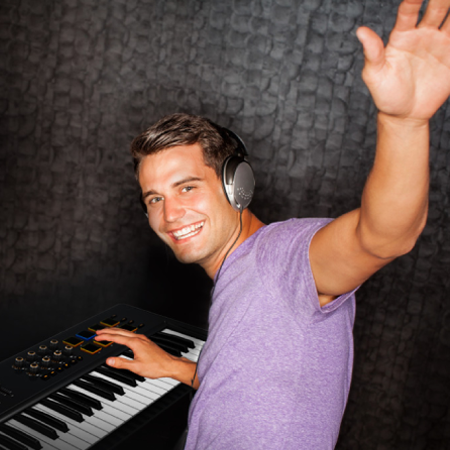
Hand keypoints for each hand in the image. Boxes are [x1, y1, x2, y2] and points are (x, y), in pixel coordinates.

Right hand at [95, 328, 185, 379]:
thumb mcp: (136, 368)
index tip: (97, 337)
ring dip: (116, 331)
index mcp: (136, 343)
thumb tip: (109, 360)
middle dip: (109, 331)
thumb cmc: (156, 366)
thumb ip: (121, 363)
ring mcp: (143, 339)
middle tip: (98, 332)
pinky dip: (123, 334)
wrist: (169, 365)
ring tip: (108, 332)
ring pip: (126, 332)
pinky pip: (131, 335)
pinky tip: (123, 337)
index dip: (106, 337)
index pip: (117, 337)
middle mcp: (140, 338)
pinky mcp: (146, 342)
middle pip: (121, 332)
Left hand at [356, 0, 449, 120]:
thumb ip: (372, 52)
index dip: (413, 0)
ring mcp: (439, 43)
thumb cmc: (385, 95)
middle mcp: (421, 34)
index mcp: (401, 36)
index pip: (408, 11)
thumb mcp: (375, 75)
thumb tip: (360, 31)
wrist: (404, 114)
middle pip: (436, 8)